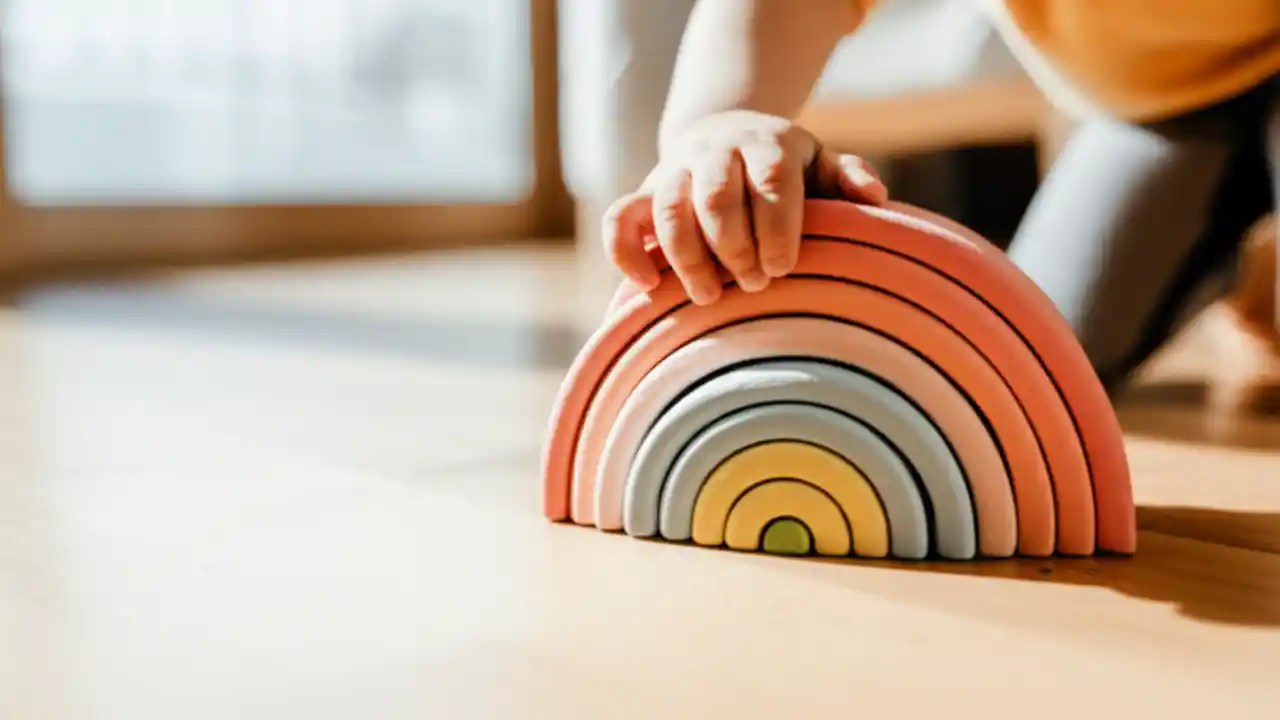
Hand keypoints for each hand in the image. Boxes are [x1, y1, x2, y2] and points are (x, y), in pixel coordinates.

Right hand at [603, 110, 887, 304]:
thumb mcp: (819, 164)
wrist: (723, 134)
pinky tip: (648, 286)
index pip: (770, 179)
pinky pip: (620, 219)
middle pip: (716, 195)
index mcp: (766, 144)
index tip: (783, 269)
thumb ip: (847, 177)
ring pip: (668, 208)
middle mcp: (716, 151)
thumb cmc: (782, 168)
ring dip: (687, 257)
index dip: (776, 226)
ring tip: (709, 296)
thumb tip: (874, 197)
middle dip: (734, 246)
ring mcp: (674, 171)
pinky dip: (625, 253)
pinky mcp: (643, 194)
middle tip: (753, 285)